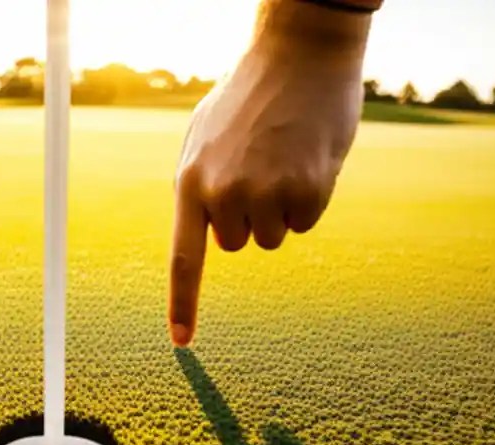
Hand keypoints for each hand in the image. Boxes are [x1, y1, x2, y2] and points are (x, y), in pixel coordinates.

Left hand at [168, 1, 370, 345]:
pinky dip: (312, 197)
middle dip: (251, 217)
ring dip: (282, 206)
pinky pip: (307, 221)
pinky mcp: (307, 190)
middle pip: (239, 244)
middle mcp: (223, 194)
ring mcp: (265, 193)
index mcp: (191, 181)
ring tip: (283, 156)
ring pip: (275, 235)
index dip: (184, 302)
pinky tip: (307, 157)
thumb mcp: (208, 137)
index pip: (184, 257)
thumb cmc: (252, 94)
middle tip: (261, 167)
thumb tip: (209, 225)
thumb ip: (202, 183)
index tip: (182, 341)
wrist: (299, 53)